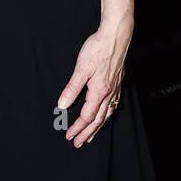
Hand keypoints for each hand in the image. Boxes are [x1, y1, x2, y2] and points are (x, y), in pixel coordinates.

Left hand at [57, 16, 132, 147]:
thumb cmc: (98, 50)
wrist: (116, 36)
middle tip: (78, 143)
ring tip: (92, 135)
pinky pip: (113, 105)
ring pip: (107, 114)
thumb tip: (63, 105)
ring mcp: (115, 89)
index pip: (87, 116)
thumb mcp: (81, 69)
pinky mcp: (117, 82)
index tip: (69, 135)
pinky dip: (107, 115)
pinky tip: (105, 114)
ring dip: (98, 127)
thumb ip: (72, 88)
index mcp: (99, 91)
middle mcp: (109, 93)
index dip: (77, 128)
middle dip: (87, 133)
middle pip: (98, 119)